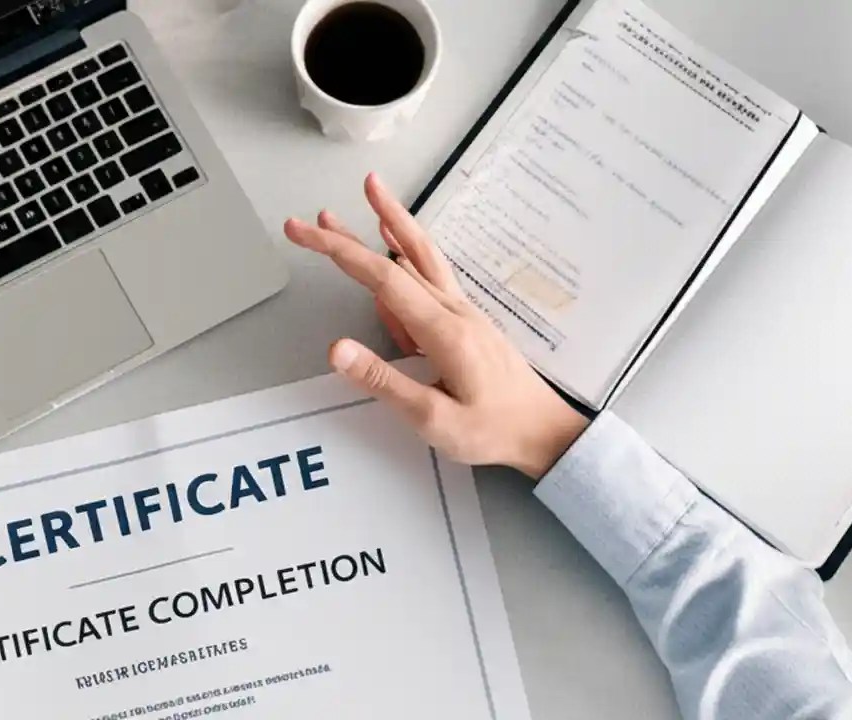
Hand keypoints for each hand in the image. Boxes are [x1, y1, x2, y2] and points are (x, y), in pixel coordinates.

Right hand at [284, 174, 588, 478]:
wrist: (546, 431)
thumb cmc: (494, 431)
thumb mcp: (434, 420)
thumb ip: (384, 382)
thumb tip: (336, 348)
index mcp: (443, 330)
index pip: (383, 278)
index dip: (340, 251)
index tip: (305, 232)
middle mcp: (454, 310)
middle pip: (399, 257)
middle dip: (355, 234)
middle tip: (316, 213)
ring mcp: (463, 312)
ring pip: (423, 257)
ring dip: (393, 224)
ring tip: (369, 197)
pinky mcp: (467, 322)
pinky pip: (434, 276)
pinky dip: (412, 251)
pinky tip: (400, 247)